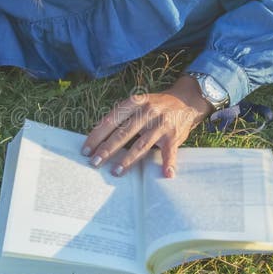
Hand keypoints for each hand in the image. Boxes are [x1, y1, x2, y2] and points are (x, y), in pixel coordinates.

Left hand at [82, 75, 214, 177]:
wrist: (186, 99)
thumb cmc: (155, 106)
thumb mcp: (138, 104)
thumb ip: (121, 117)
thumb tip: (97, 136)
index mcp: (135, 103)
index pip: (111, 120)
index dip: (97, 135)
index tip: (86, 149)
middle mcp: (147, 111)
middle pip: (123, 133)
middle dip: (107, 149)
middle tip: (94, 162)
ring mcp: (161, 123)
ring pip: (142, 144)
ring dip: (128, 159)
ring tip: (116, 172)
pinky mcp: (174, 135)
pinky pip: (170, 151)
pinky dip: (169, 163)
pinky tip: (167, 174)